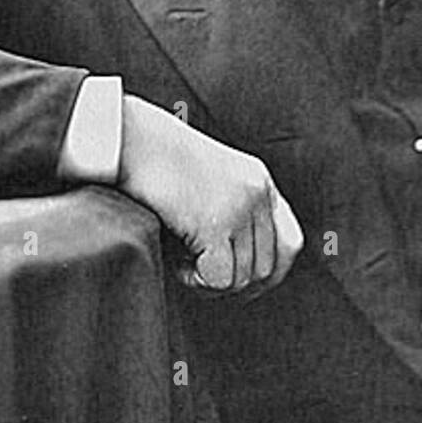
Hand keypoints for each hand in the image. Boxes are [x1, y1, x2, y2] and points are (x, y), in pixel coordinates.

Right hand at [118, 94, 303, 297]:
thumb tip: (242, 269)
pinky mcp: (215, 224)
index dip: (271, 271)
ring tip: (184, 260)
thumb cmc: (157, 159)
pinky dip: (197, 281)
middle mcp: (257, 193)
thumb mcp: (210, 178)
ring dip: (211, 281)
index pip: (290, 242)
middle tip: (201, 273)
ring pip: (242, 279)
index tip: (243, 282)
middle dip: (234, 283)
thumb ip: (233, 207)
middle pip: (267, 268)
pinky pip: (219, 279)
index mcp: (259, 181)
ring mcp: (239, 208)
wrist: (131, 139)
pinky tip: (178, 262)